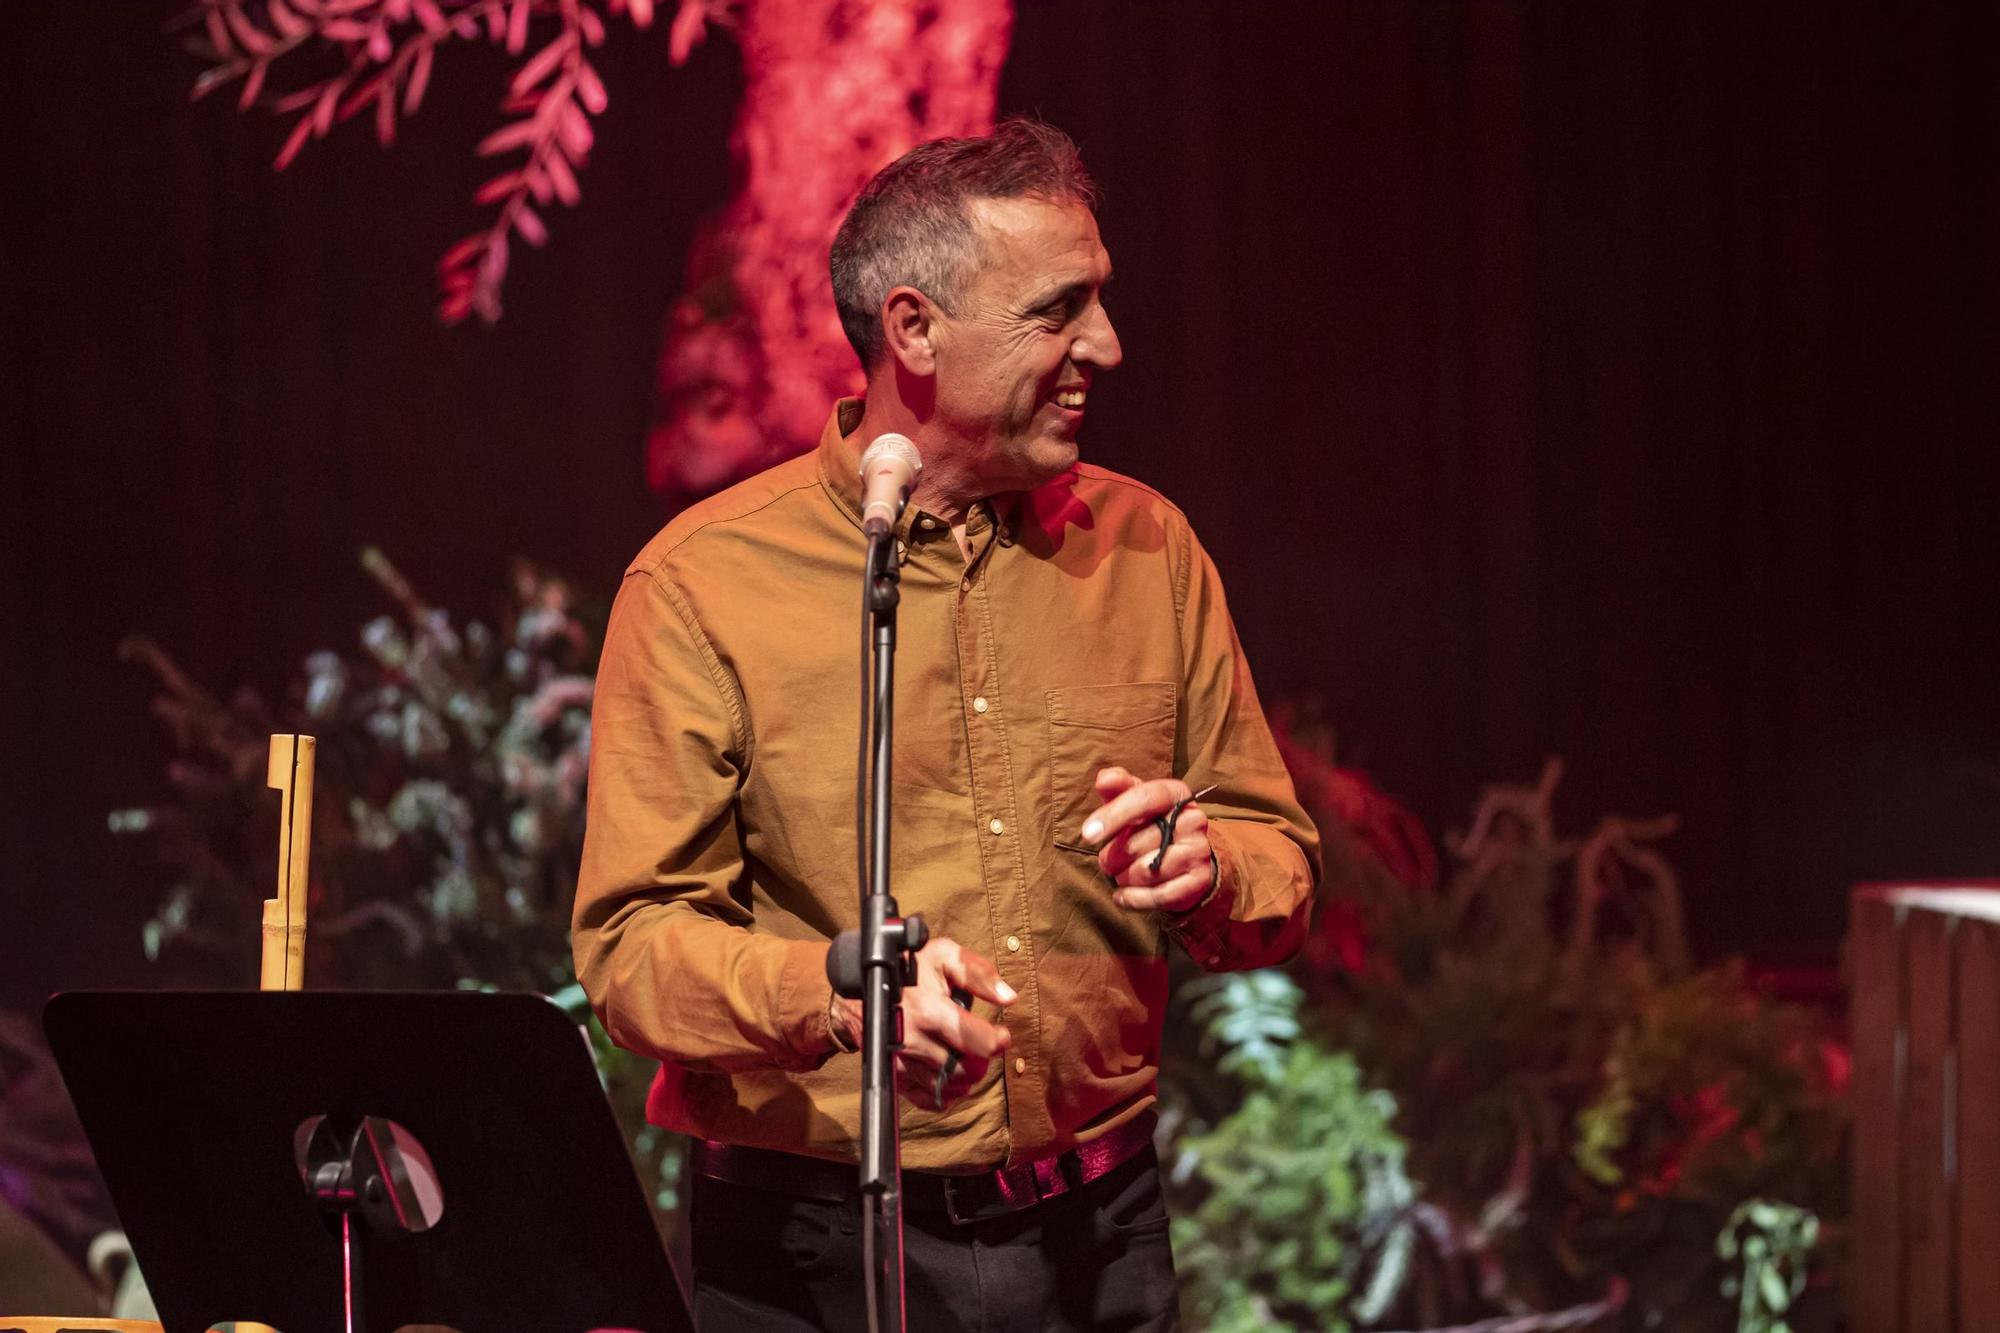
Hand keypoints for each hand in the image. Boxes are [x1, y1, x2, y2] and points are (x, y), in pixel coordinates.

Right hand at [831, 935, 1014, 1109]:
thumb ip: (978, 973)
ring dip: (964, 1077)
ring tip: (963, 1054)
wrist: (859, 990)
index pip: (977, 1042)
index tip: (1001, 1036)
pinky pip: (928, 1100)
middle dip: (979, 1060)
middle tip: (979, 1044)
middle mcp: (912, 1040)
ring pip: (947, 1088)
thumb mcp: (943, 956)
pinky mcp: (894, 1077)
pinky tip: (947, 1072)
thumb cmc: (908, 969)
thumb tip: (1009, 997)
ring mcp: (900, 1062)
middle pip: (964, 1070)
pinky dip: (945, 1092)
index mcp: (928, 1010)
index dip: (997, 1041)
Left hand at [1080, 766, 1216, 913]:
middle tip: (1108, 860)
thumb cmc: (1150, 825)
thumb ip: (1117, 787)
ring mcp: (1199, 850)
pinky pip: (1158, 896)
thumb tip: (1104, 779)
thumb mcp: (1133, 802)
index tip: (1088, 834)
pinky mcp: (1199, 880)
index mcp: (1176, 793)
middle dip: (1112, 857)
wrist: (1187, 858)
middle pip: (1137, 843)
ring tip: (1123, 873)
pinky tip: (1124, 895)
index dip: (1114, 815)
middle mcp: (1193, 819)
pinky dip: (1133, 899)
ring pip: (1146, 872)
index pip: (1145, 798)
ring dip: (1123, 877)